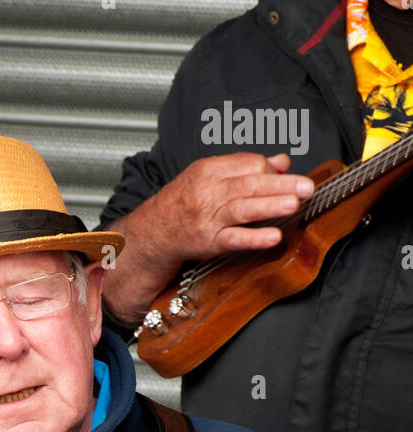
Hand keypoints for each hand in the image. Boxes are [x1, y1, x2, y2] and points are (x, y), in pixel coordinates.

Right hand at [103, 153, 314, 322]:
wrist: (151, 233)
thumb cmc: (182, 204)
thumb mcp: (210, 178)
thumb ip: (246, 169)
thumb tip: (281, 162)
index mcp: (209, 170)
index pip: (247, 164)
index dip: (270, 171)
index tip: (289, 177)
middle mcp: (207, 191)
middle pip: (249, 184)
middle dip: (281, 185)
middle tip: (307, 186)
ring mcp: (207, 218)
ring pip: (243, 208)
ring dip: (271, 205)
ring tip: (295, 204)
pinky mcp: (206, 242)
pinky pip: (233, 239)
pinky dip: (254, 238)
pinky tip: (273, 237)